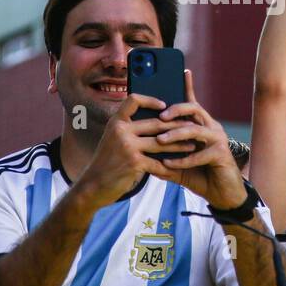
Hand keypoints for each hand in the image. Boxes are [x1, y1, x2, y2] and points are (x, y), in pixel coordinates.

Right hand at [74, 94, 194, 206]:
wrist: (92, 186)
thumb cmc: (106, 162)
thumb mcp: (112, 140)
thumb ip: (129, 130)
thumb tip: (157, 123)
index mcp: (116, 122)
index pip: (133, 100)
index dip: (150, 100)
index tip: (165, 105)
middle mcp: (121, 130)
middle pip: (156, 123)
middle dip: (176, 126)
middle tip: (192, 127)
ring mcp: (127, 146)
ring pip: (161, 143)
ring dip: (179, 145)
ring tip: (192, 145)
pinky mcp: (134, 163)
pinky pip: (158, 163)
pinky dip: (170, 166)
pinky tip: (179, 166)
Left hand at [150, 70, 245, 209]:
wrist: (223, 194)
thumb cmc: (201, 175)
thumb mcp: (178, 164)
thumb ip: (163, 155)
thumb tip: (141, 150)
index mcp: (201, 126)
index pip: (193, 103)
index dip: (188, 87)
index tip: (183, 71)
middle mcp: (211, 128)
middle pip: (195, 109)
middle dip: (176, 110)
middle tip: (160, 116)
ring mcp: (218, 140)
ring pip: (195, 130)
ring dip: (175, 135)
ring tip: (160, 140)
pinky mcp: (222, 154)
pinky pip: (200, 154)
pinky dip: (183, 159)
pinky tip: (169, 164)